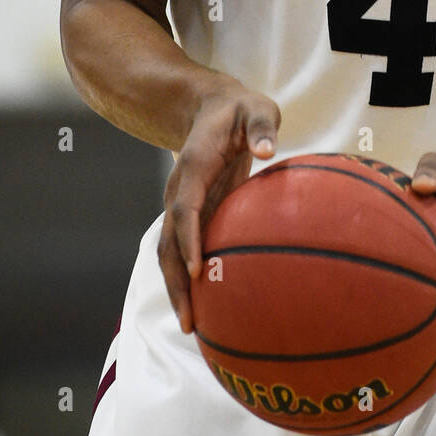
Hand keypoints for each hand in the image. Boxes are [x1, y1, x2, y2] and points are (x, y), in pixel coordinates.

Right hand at [157, 84, 280, 333]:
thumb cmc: (241, 110)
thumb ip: (262, 126)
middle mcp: (180, 190)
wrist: (211, 107)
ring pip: (171, 252)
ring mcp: (182, 204)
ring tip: (194, 328)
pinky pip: (185, 250)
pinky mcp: (193, 214)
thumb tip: (266, 150)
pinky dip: (189, 279)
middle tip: (190, 321)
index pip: (185, 207)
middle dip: (175, 282)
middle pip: (169, 242)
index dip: (189, 237)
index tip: (197, 268)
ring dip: (177, 289)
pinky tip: (207, 306)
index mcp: (193, 167)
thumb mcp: (256, 108)